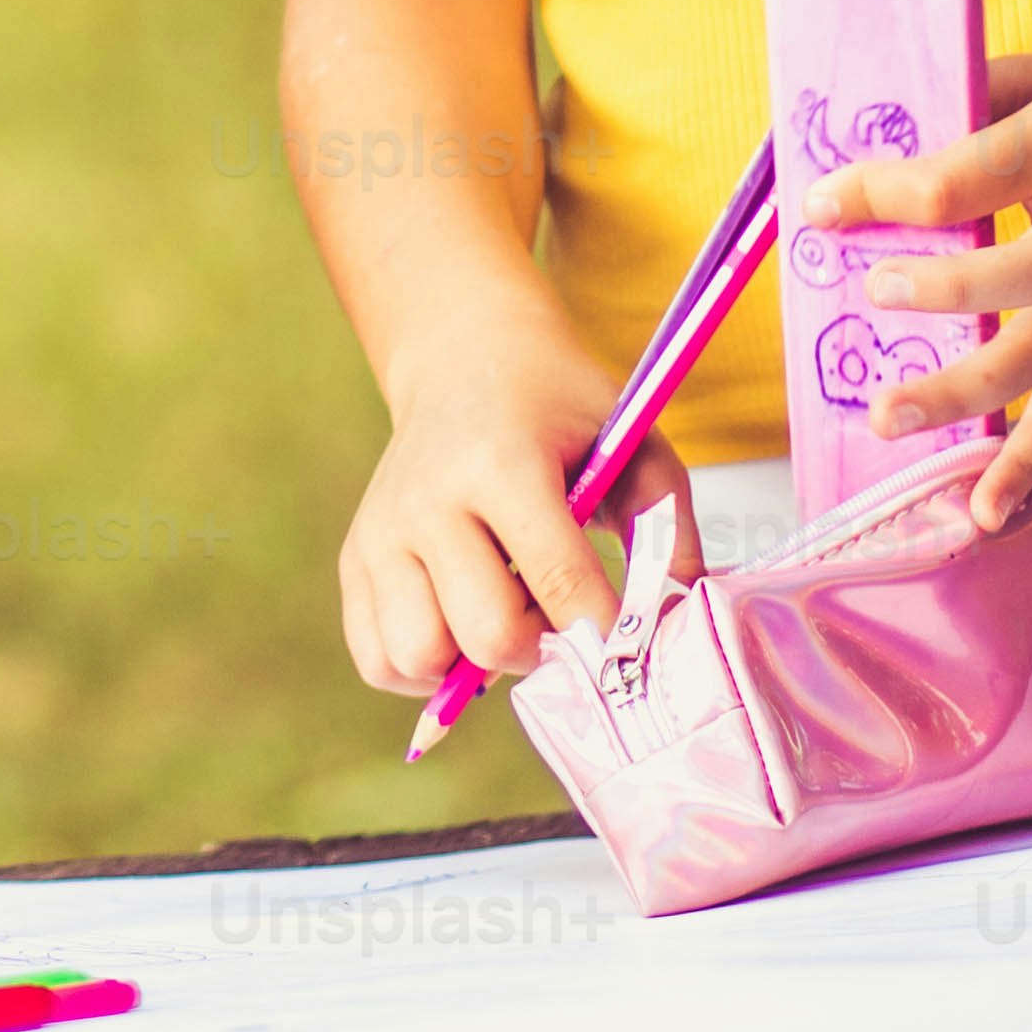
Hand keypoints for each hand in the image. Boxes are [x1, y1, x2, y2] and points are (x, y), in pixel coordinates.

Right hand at [338, 295, 632, 704]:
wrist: (465, 361)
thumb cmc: (560, 412)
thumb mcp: (631, 445)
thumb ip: (667, 531)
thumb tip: (677, 622)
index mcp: (500, 464)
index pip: (560, 581)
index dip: (606, 631)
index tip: (630, 642)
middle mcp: (427, 499)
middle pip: (489, 635)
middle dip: (543, 650)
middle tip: (560, 620)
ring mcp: (379, 532)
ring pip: (420, 656)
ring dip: (474, 664)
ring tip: (504, 621)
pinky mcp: (355, 560)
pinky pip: (378, 659)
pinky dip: (423, 669)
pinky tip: (458, 631)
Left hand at [817, 50, 1031, 517]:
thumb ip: (969, 99)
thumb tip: (862, 134)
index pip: (970, 173)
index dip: (886, 191)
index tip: (819, 208)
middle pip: (1029, 268)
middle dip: (948, 287)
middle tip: (875, 291)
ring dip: (966, 391)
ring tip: (885, 417)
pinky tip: (985, 511)